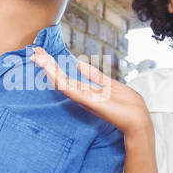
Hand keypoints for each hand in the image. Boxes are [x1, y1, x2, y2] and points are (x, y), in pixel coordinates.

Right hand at [32, 45, 150, 138]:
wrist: (136, 120)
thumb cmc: (126, 105)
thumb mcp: (109, 84)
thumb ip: (94, 75)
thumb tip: (80, 64)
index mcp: (86, 91)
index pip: (66, 77)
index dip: (54, 66)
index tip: (43, 53)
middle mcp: (81, 95)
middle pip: (60, 78)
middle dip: (48, 65)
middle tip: (35, 52)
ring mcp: (83, 98)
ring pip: (61, 82)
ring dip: (49, 68)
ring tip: (38, 56)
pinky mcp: (87, 101)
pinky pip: (69, 88)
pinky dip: (58, 78)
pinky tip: (50, 69)